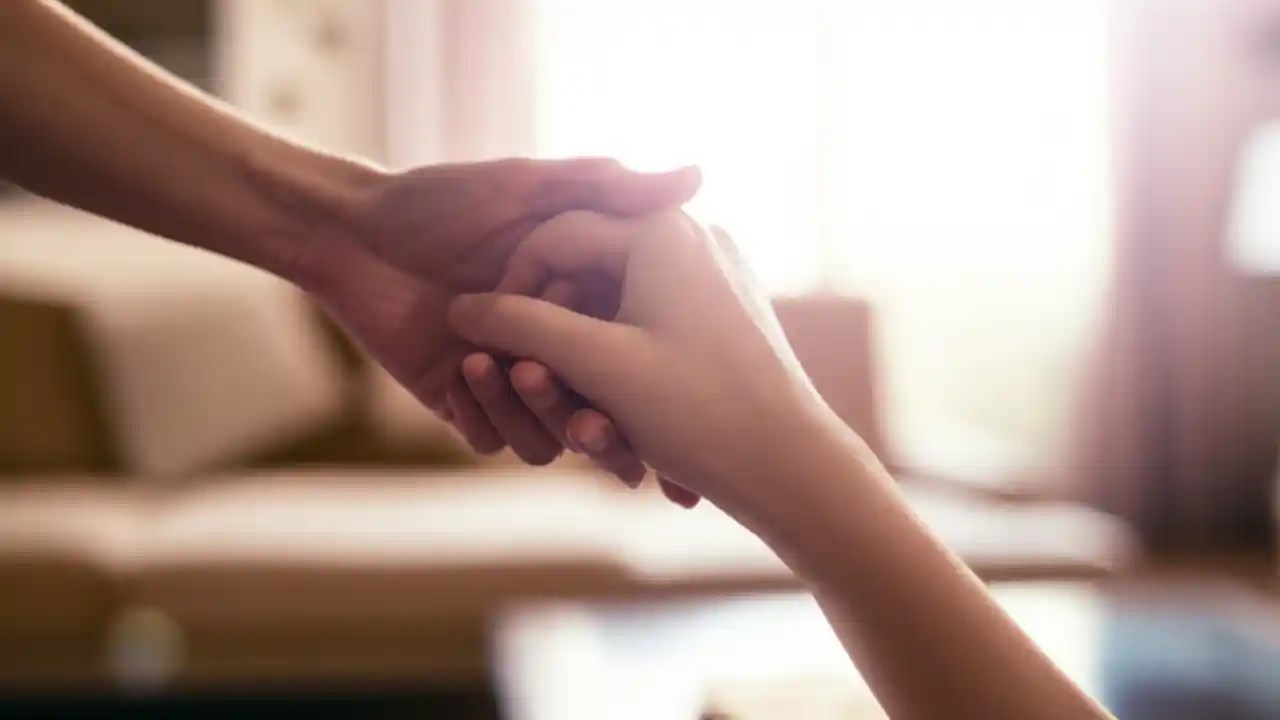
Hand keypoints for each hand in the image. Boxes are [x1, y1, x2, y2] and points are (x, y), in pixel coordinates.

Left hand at [292, 158, 699, 467]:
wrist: (353, 232)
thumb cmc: (442, 201)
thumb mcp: (532, 187)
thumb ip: (611, 187)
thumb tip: (699, 175)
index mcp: (587, 311)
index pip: (642, 360)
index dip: (662, 385)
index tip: (671, 390)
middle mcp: (557, 354)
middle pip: (603, 418)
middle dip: (602, 428)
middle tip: (593, 420)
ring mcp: (510, 385)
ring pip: (547, 439)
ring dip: (532, 412)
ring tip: (504, 364)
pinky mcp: (462, 404)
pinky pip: (489, 440)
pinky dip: (482, 415)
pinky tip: (461, 374)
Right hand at [446, 210, 843, 514]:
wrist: (793, 464)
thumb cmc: (695, 410)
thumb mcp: (595, 364)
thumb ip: (520, 326)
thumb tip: (463, 311)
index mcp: (660, 229)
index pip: (554, 237)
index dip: (510, 288)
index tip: (490, 338)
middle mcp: (693, 237)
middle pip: (588, 268)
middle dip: (552, 327)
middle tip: (534, 378)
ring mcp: (716, 274)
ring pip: (620, 302)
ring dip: (585, 352)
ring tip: (582, 406)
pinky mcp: (729, 313)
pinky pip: (654, 324)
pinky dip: (625, 360)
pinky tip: (620, 412)